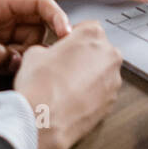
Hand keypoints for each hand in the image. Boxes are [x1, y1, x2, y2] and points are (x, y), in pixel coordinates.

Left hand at [0, 0, 70, 82]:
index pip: (38, 4)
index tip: (66, 36)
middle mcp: (2, 18)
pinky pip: (14, 60)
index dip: (56, 16)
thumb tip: (16, 61)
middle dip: (38, 45)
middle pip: (38, 28)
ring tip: (3, 68)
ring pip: (29, 46)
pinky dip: (12, 68)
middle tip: (22, 60)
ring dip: (24, 59)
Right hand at [14, 22, 122, 148]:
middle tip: (63, 67)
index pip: (88, 28)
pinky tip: (72, 100)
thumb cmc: (39, 85)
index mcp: (92, 35)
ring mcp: (113, 80)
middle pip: (98, 50)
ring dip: (88, 77)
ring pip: (102, 73)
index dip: (73, 37)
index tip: (65, 46)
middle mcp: (109, 55)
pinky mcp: (111, 103)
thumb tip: (47, 55)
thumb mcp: (34, 53)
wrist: (42, 120)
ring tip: (65, 87)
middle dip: (83, 57)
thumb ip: (47, 48)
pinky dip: (91, 95)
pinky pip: (102, 93)